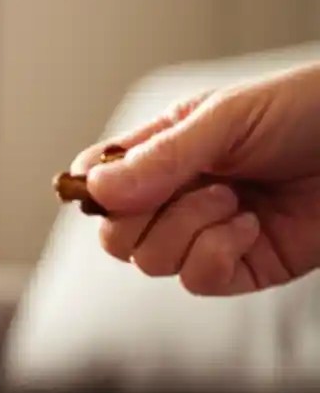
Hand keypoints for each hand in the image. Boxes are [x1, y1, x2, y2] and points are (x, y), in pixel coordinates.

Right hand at [69, 62, 319, 295]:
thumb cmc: (310, 112)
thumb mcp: (227, 119)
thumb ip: (161, 157)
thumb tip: (97, 191)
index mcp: (163, 153)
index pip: (97, 184)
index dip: (94, 192)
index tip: (112, 185)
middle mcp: (176, 198)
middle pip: (115, 235)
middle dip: (144, 217)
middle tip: (194, 187)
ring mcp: (205, 237)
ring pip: (150, 263)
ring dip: (189, 230)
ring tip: (235, 200)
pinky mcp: (240, 269)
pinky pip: (196, 281)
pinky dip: (218, 255)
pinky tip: (251, 226)